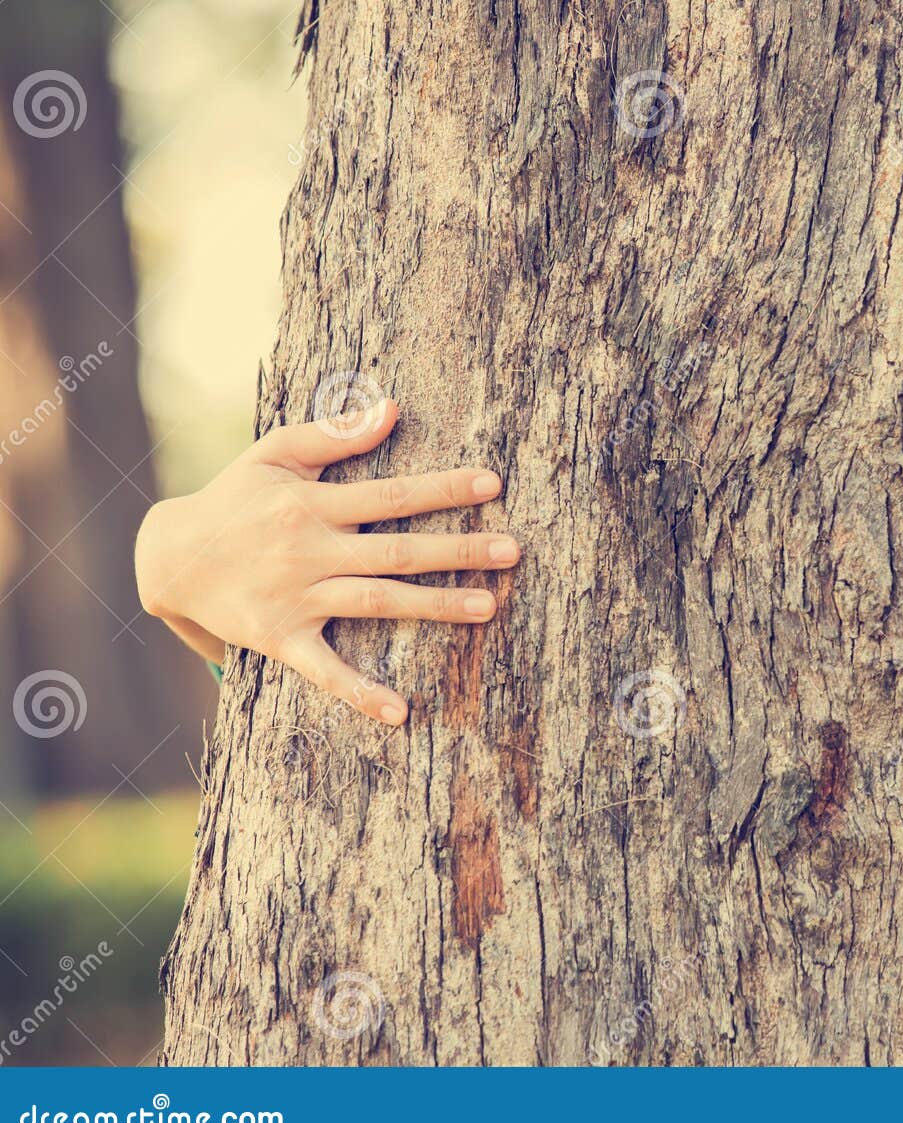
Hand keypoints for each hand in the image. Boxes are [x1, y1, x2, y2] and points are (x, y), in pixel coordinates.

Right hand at [135, 400, 518, 724]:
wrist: (168, 556)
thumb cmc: (235, 498)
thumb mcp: (275, 454)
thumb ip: (335, 435)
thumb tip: (394, 408)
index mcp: (312, 504)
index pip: (391, 494)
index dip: (442, 489)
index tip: (493, 485)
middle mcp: (309, 551)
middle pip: (396, 551)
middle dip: (457, 550)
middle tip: (513, 550)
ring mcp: (297, 597)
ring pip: (376, 601)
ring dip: (433, 606)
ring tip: (488, 606)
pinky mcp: (282, 639)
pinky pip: (325, 671)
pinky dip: (360, 692)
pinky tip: (401, 712)